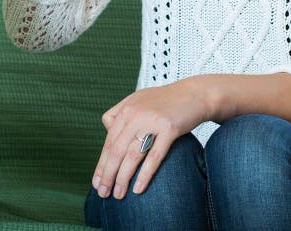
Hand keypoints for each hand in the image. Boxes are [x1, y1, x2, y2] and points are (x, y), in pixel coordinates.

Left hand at [92, 80, 209, 199]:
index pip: (109, 141)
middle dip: (107, 174)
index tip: (96, 182)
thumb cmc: (166, 101)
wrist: (194, 94)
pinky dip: (145, 174)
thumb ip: (122, 112)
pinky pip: (154, 156)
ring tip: (118, 195)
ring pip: (132, 155)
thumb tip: (108, 128)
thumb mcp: (139, 99)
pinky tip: (138, 189)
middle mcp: (136, 114)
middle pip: (116, 149)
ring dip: (123, 178)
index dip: (101, 163)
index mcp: (127, 109)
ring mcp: (152, 121)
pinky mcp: (169, 128)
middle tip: (102, 193)